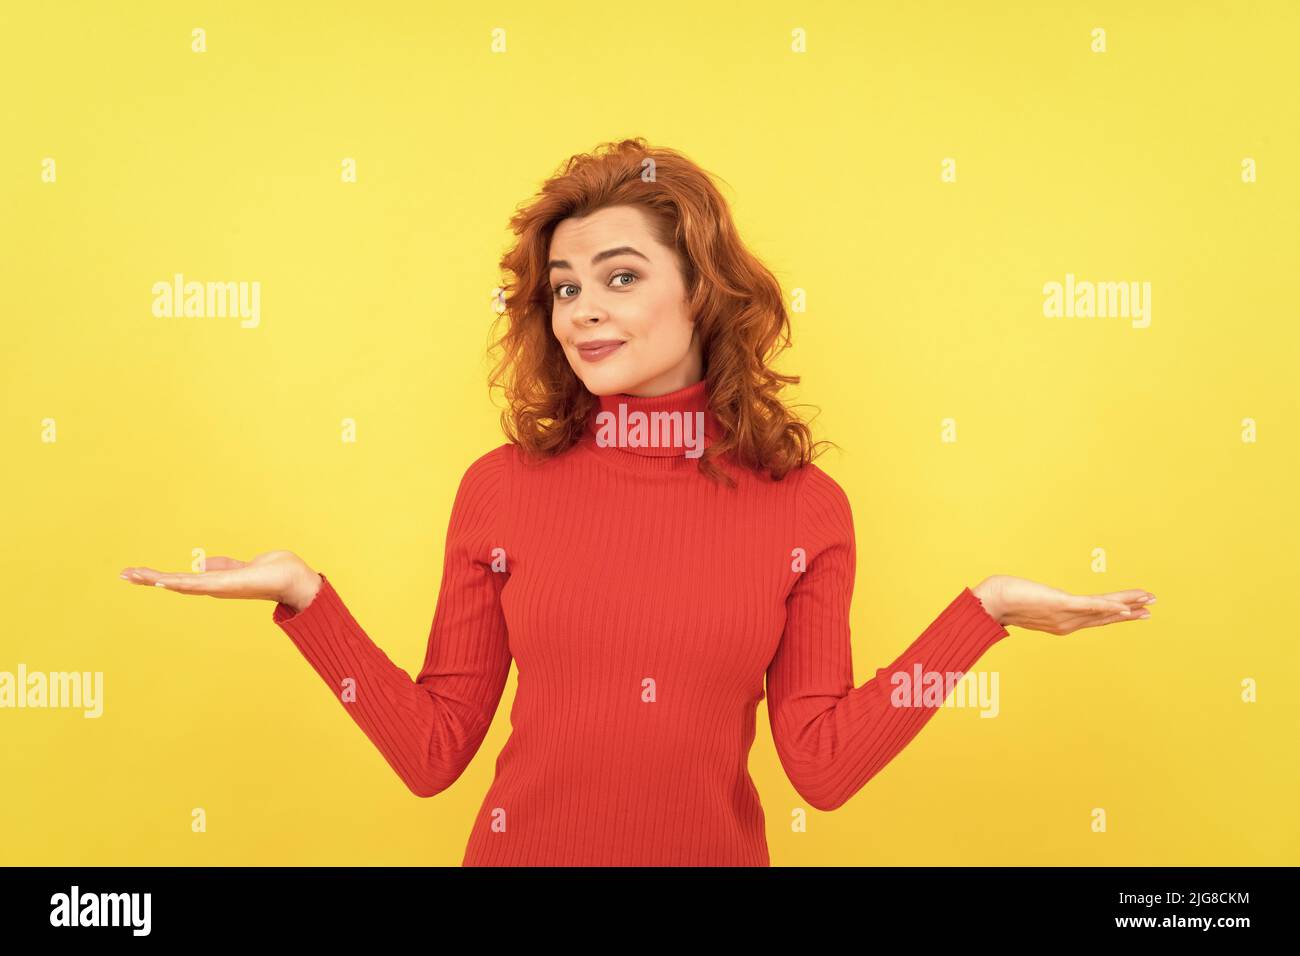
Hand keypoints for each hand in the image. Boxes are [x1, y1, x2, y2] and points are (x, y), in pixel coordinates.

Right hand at [119, 550, 321, 611]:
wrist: (294, 580)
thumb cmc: (274, 573)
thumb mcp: (242, 566)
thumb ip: (224, 566)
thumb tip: (204, 563)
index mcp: (216, 582)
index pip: (182, 579)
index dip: (159, 577)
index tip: (135, 573)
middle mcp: (214, 587)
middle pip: (175, 583)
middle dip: (149, 579)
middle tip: (123, 574)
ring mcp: (219, 588)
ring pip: (181, 584)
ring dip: (156, 579)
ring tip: (133, 574)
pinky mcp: (227, 584)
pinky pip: (198, 583)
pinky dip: (179, 582)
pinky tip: (161, 580)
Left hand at [972, 574, 1154, 634]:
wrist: (988, 603)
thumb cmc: (1002, 598)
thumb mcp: (1027, 600)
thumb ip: (1036, 602)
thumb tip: (1031, 596)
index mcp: (1062, 622)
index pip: (1096, 618)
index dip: (1117, 613)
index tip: (1136, 611)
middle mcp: (1067, 624)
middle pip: (1106, 617)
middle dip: (1130, 611)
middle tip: (1152, 606)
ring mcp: (1064, 615)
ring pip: (1103, 610)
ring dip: (1127, 605)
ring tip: (1148, 601)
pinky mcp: (1060, 605)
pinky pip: (1089, 606)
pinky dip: (1108, 606)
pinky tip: (1125, 606)